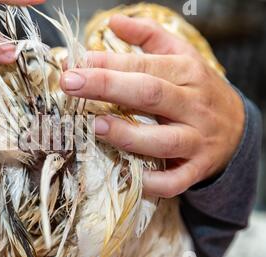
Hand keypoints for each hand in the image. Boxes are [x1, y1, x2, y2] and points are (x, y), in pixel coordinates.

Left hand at [60, 15, 244, 197]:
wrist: (237, 127)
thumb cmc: (196, 89)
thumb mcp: (180, 56)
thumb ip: (149, 36)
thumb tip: (114, 23)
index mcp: (187, 72)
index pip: (143, 66)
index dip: (108, 64)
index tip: (75, 64)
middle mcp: (193, 105)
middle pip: (149, 94)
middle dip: (107, 87)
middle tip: (70, 84)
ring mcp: (197, 140)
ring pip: (163, 140)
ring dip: (127, 134)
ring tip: (94, 126)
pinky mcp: (197, 168)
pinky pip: (174, 181)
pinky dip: (152, 182)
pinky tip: (126, 174)